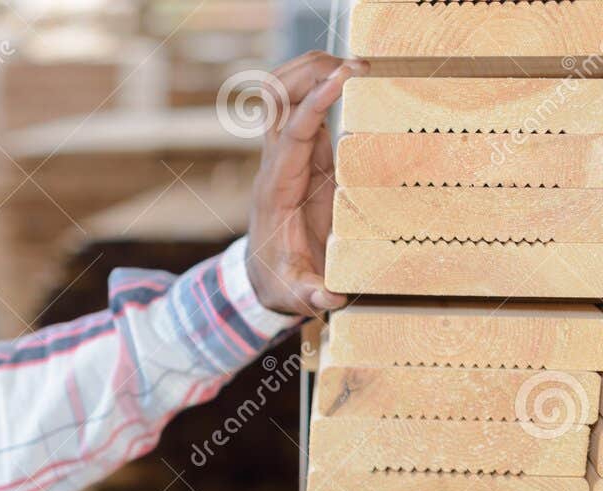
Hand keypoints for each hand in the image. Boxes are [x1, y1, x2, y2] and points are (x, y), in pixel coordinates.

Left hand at [244, 52, 367, 317]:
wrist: (262, 277)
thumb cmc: (280, 281)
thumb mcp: (294, 294)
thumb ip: (309, 295)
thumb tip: (330, 299)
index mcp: (278, 188)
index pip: (293, 132)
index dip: (315, 102)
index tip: (344, 76)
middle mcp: (278, 162)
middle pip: (277, 98)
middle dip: (309, 73)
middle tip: (354, 66)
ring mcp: (288, 153)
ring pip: (283, 93)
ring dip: (311, 70)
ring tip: (352, 65)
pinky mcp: (302, 152)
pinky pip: (301, 105)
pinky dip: (319, 84)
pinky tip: (349, 79)